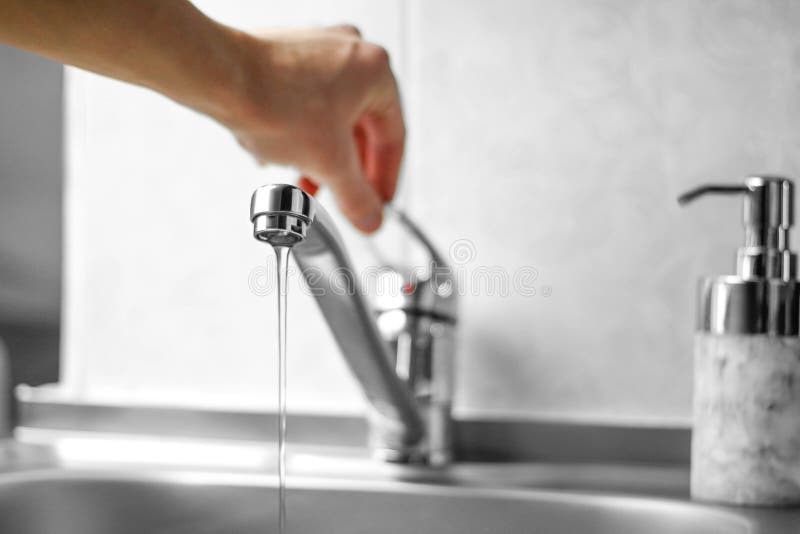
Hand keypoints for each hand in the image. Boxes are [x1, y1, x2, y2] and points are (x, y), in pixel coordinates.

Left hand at [227, 25, 404, 231]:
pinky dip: (303, 134)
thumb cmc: (272, 101)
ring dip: (324, 155)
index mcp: (374, 69)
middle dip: (349, 169)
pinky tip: (287, 154)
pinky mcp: (286, 56)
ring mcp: (316, 50)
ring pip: (333, 117)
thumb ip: (357, 198)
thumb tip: (370, 217)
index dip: (387, 178)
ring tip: (309, 181)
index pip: (393, 137)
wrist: (218, 78)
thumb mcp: (329, 163)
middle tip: (345, 197)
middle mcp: (349, 51)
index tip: (378, 201)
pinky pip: (307, 104)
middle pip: (362, 127)